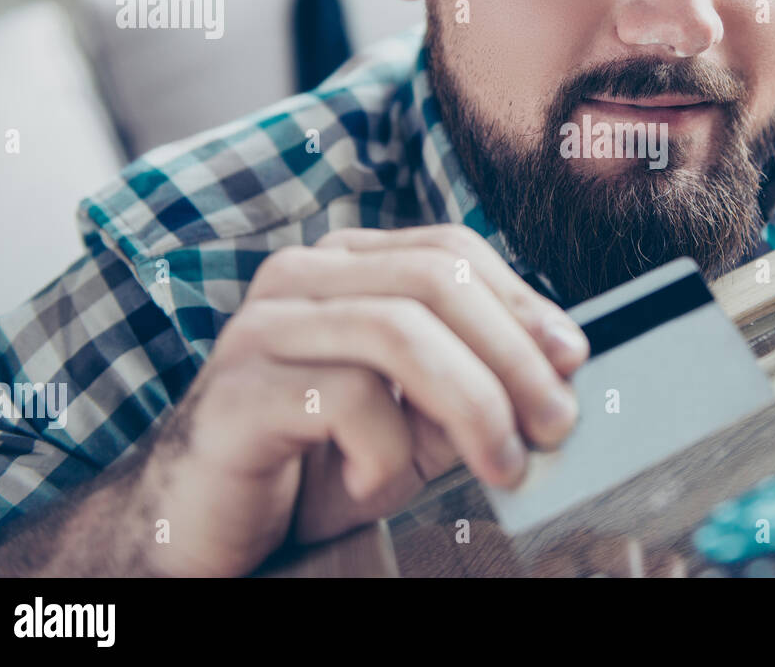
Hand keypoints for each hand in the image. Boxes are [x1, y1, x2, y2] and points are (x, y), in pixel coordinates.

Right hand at [135, 225, 588, 575]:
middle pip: (436, 280)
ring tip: (501, 463)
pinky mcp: (237, 392)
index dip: (523, 301)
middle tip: (555, 423)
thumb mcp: (414, 422)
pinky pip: (344, 397)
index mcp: (345, 267)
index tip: (572, 359)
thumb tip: (557, 371)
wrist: (203, 523)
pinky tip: (377, 482)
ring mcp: (263, 328)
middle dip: (514, 354)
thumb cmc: (314, 464)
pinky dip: (386, 449)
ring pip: (399, 330)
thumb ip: (471, 386)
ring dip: (473, 403)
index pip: (452, 251)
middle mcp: (300, 279)